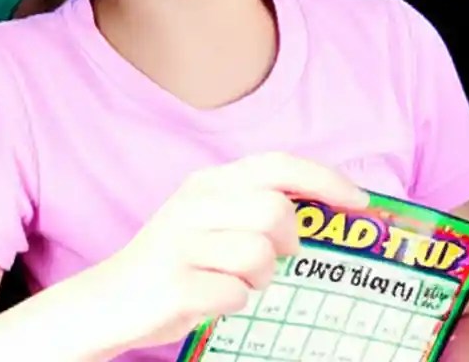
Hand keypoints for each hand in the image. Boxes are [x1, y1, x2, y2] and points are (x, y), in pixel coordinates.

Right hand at [82, 153, 368, 354]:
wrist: (109, 300)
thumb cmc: (174, 262)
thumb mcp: (207, 219)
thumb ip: (251, 204)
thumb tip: (323, 202)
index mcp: (204, 183)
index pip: (276, 164)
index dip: (324, 178)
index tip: (359, 201)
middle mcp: (192, 204)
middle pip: (276, 212)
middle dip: (286, 244)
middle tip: (272, 260)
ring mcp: (180, 243)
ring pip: (260, 256)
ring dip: (258, 279)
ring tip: (231, 282)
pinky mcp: (175, 283)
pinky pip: (236, 294)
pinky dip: (233, 303)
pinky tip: (208, 299)